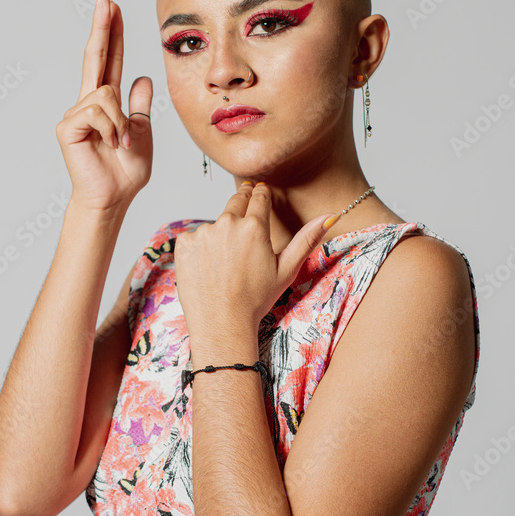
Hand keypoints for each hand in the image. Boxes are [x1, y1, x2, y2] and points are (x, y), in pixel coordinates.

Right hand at [55, 0, 152, 211]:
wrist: (114, 197)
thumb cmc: (126, 171)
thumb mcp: (142, 132)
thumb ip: (139, 105)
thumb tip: (142, 78)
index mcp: (106, 103)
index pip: (109, 61)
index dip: (111, 34)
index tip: (112, 7)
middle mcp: (87, 103)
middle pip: (95, 57)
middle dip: (102, 27)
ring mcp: (75, 113)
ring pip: (106, 93)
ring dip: (121, 121)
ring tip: (120, 144)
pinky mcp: (67, 126)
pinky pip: (98, 110)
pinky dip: (112, 128)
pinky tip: (110, 145)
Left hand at [174, 181, 337, 338]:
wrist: (221, 323)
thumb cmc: (255, 300)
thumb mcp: (287, 270)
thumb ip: (307, 239)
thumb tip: (330, 216)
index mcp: (254, 227)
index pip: (259, 197)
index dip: (261, 193)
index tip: (260, 191)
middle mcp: (227, 223)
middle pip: (236, 202)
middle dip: (242, 204)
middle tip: (245, 219)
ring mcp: (203, 233)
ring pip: (215, 224)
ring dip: (221, 234)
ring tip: (227, 262)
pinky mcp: (184, 244)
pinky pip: (195, 238)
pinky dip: (201, 248)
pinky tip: (209, 268)